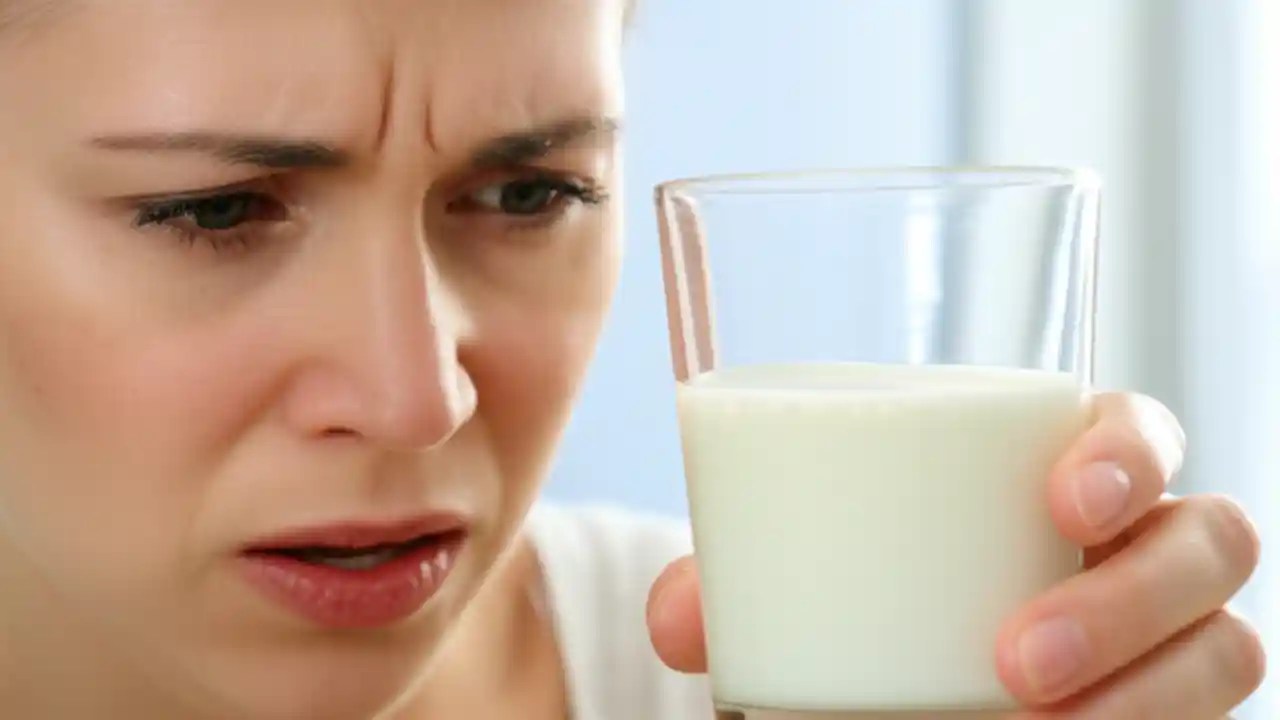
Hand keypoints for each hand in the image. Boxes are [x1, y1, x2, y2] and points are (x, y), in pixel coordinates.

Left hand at [647, 392, 1266, 717]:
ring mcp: (1170, 635)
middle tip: (1014, 659)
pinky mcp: (1168, 706)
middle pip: (1209, 541)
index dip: (1128, 451)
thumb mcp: (807, 578)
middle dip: (1130, 600)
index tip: (1058, 502)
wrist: (895, 691)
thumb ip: (739, 583)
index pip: (1139, 429)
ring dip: (1151, 695)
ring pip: (1228, 650)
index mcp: (1059, 476)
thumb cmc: (869, 601)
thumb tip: (680, 618)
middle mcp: (1138, 545)